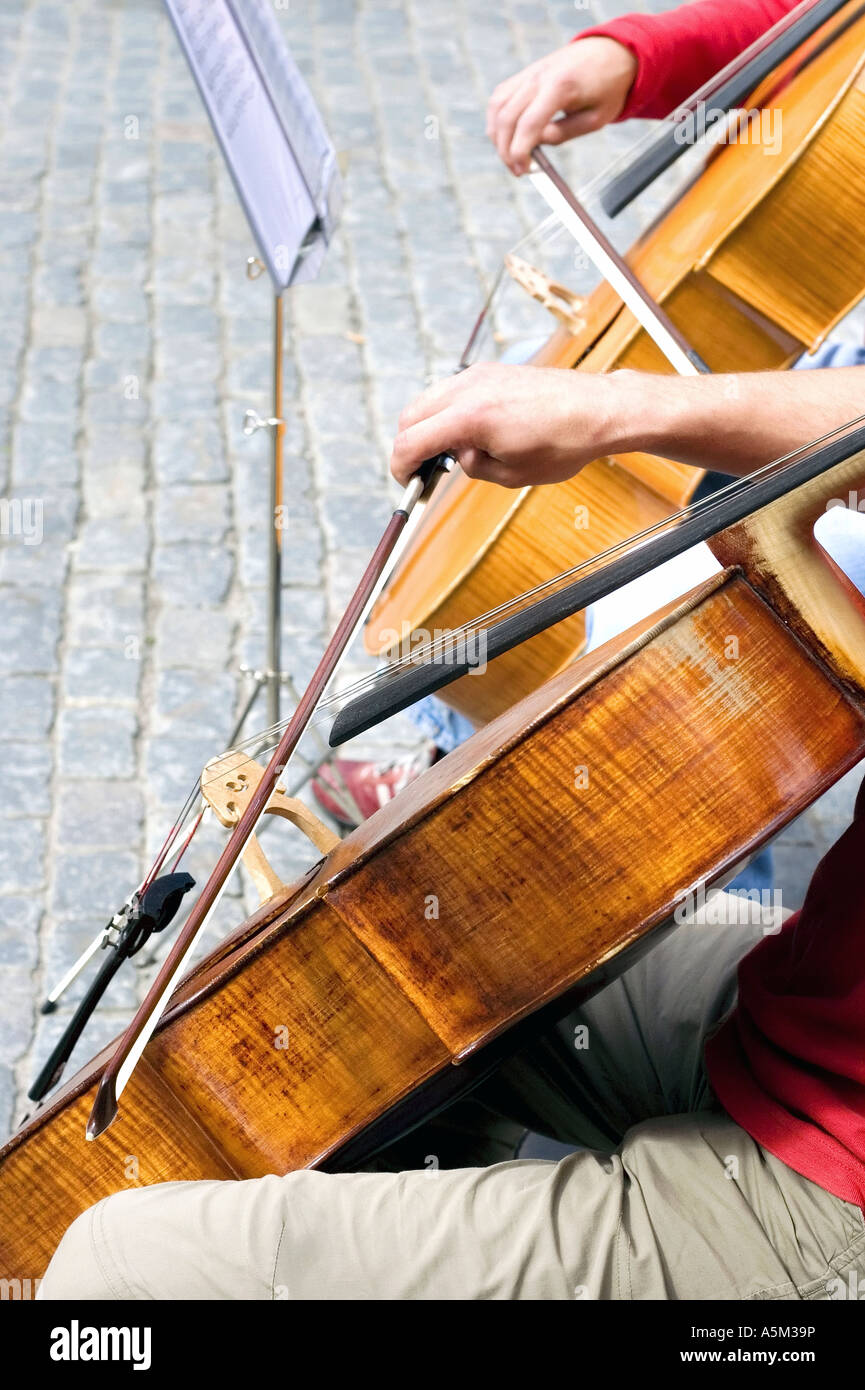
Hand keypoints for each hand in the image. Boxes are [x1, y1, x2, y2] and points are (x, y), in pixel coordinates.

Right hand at [391, 363, 628, 489]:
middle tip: (425, 471)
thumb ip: (473, 467)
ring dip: (429, 426)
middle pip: (411, 415)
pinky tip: (471, 432)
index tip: (406, 481)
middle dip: (411, 445)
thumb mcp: (512, 474)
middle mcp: (468, 388)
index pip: (411, 440)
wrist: (599, 410)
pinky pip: (453, 390)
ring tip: (453, 453)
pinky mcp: (492, 370)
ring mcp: (479, 374)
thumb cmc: (564, 444)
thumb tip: (457, 456)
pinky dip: (448, 411)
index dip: (401, 466)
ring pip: (430, 399)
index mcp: (470, 417)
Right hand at [486, 38, 637, 174]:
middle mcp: (539, 76)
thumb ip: (562, 134)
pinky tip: (506, 135)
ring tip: (511, 155)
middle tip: (517, 170)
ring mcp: (529, 72)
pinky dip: (497, 119)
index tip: (523, 171)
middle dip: (506, 150)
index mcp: (561, 86)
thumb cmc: (607, 88)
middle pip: (507, 117)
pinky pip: (500, 97)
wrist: (610, 53)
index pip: (528, 124)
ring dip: (497, 136)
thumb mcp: (594, 120)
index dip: (520, 152)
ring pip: (497, 106)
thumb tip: (534, 145)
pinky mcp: (524, 73)